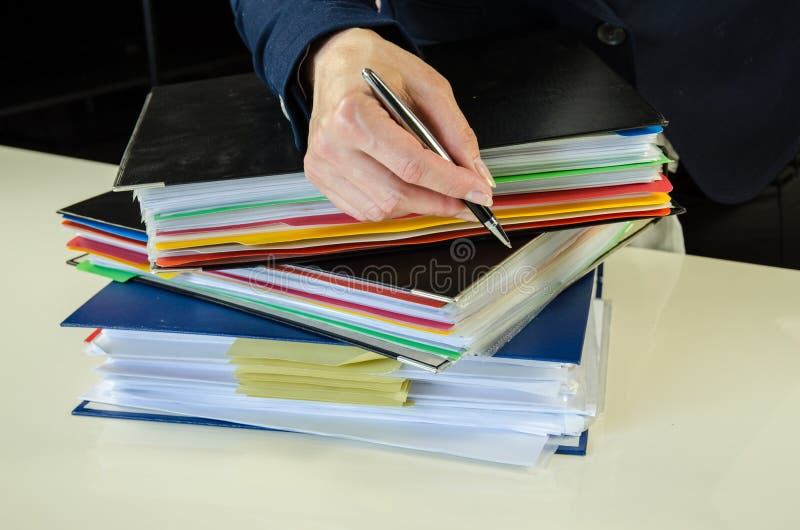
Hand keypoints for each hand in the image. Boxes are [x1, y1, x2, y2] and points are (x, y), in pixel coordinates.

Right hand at [303, 28, 494, 221]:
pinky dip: (394, 207)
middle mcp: (331, 144)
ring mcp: (321, 165)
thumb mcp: (427, 85)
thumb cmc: (378, 66)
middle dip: (441, 202)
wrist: (336, 62)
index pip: (411, 165)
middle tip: (468, 200)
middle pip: (396, 195)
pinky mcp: (319, 177)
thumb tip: (477, 174)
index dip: (452, 184)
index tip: (480, 193)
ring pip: (382, 209)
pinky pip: (364, 210)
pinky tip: (407, 189)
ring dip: (418, 205)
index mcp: (354, 114)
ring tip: (438, 191)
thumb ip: (455, 131)